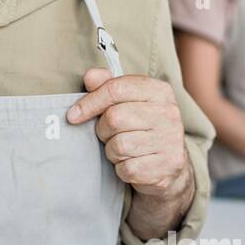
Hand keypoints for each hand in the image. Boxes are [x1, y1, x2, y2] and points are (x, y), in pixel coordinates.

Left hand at [68, 69, 191, 202]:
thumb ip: (107, 85)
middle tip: (109, 135)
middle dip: (103, 130)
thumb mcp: (128, 101)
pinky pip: (127, 168)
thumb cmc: (142, 128)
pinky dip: (122, 168)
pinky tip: (132, 163)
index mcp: (159, 91)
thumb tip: (90, 76)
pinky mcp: (167, 166)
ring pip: (119, 146)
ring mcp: (170, 141)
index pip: (115, 89)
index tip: (73, 115)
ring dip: (112, 151)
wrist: (170, 165)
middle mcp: (169, 114)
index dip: (89, 102)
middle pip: (114, 118)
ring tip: (124, 149)